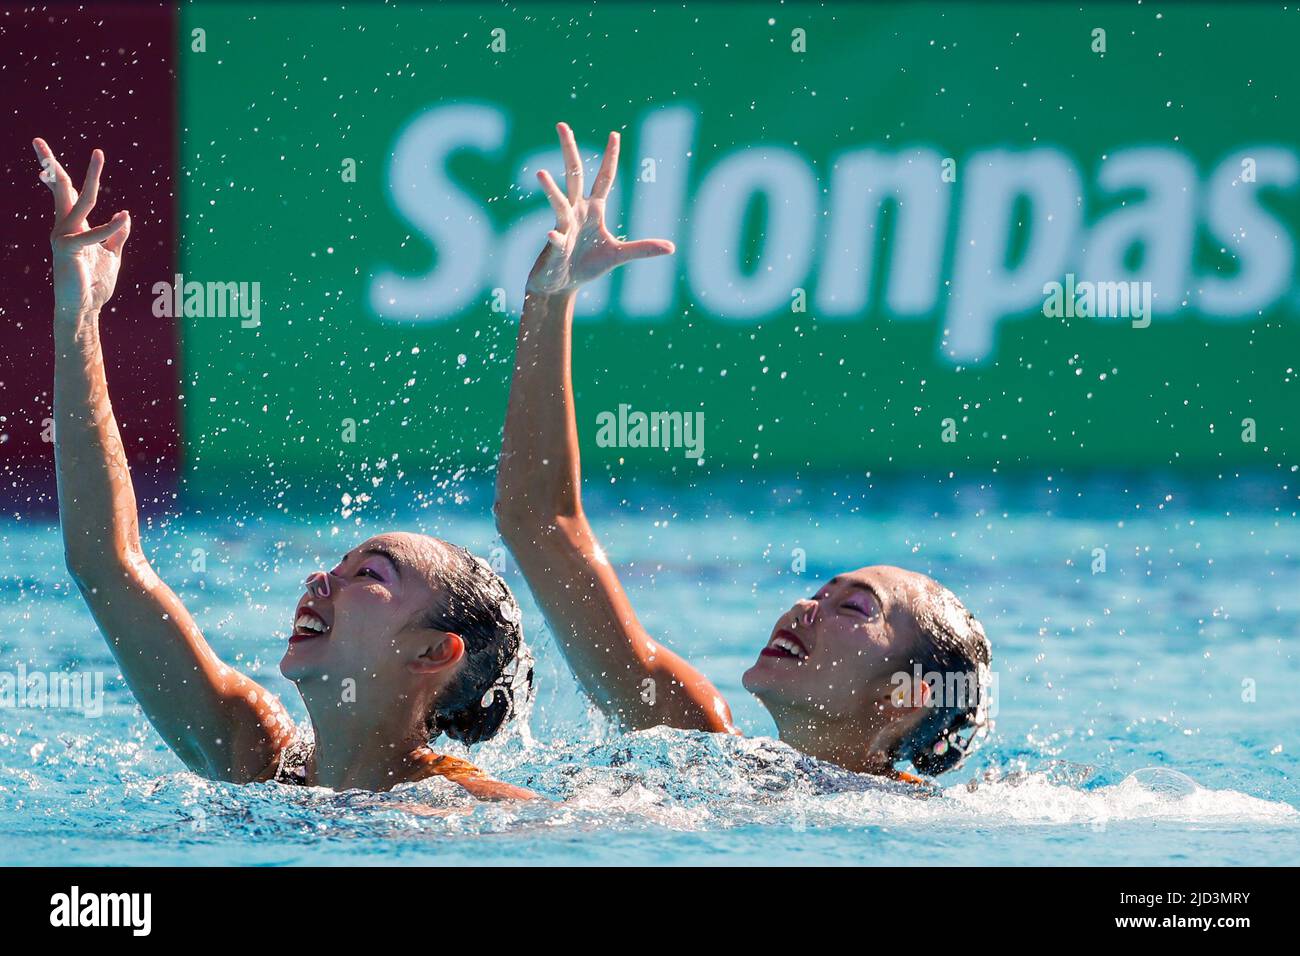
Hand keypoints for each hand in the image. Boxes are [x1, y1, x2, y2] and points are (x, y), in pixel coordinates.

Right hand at [33, 138, 130, 315]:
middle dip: (49, 164)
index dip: (58, 175)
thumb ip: (116, 235)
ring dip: (91, 177)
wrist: (84, 308)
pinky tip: (124, 216)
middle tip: (37, 140)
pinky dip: (111, 226)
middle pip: (59, 188)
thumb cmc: (94, 283)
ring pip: (80, 200)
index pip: (66, 194)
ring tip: (98, 154)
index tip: (46, 156)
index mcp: (73, 225)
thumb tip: (125, 216)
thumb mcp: (111, 255)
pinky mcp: (70, 249)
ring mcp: (64, 236)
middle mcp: (65, 226)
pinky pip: (93, 233)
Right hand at [525, 122, 673, 295]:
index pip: (603, 178)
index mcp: (593, 209)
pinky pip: (555, 240)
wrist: (560, 285)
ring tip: (541, 174)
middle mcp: (576, 212)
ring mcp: (563, 227)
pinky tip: (552, 236)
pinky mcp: (555, 248)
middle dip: (569, 150)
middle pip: (574, 175)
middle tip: (561, 125)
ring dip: (550, 190)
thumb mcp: (618, 255)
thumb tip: (672, 247)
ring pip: (558, 203)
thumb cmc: (586, 266)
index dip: (610, 158)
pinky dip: (554, 238)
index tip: (614, 134)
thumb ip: (642, 249)